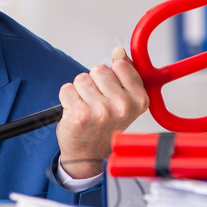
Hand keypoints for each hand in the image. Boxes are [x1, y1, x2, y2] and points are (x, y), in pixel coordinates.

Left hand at [56, 47, 148, 178]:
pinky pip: (67, 89)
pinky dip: (67, 98)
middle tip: (96, 102)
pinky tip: (75, 111)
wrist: (88, 154)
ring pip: (82, 78)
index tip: (111, 91)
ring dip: (80, 90)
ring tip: (86, 107)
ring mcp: (101, 111)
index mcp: (139, 100)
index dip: (111, 76)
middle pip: (100, 69)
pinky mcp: (80, 114)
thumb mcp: (124, 101)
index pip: (120, 65)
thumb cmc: (105, 127)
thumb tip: (119, 51)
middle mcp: (123, 106)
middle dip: (94, 82)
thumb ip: (124, 74)